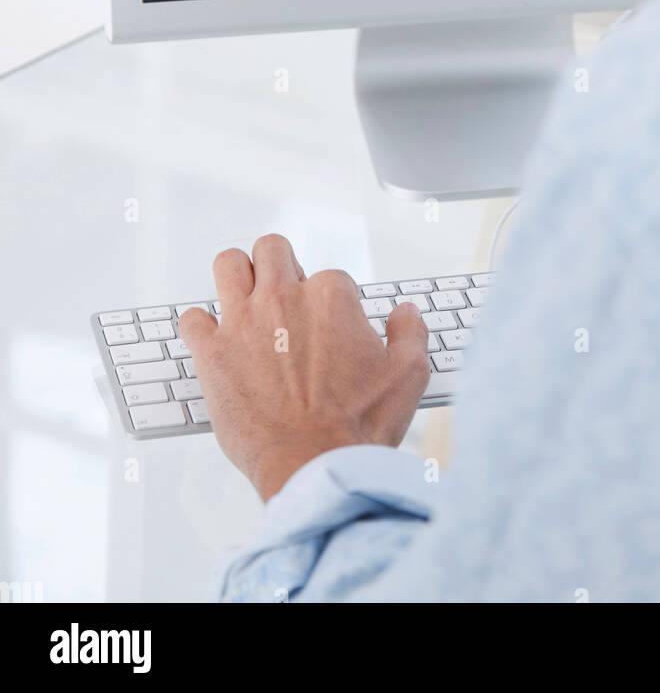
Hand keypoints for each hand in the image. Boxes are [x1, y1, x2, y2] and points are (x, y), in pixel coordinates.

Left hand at [179, 235, 429, 500]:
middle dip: (280, 268)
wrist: (313, 467)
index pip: (329, 276)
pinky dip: (200, 327)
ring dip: (236, 276)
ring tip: (244, 299)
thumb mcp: (407, 377)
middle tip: (285, 299)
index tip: (329, 330)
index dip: (331, 304)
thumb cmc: (356, 427)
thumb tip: (406, 312)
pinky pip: (192, 319)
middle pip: (272, 250)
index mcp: (330, 296)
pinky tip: (215, 341)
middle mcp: (282, 297)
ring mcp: (243, 322)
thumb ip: (410, 334)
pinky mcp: (213, 353)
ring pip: (228, 264)